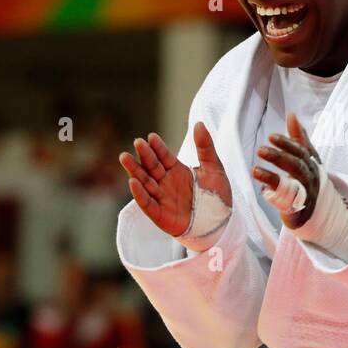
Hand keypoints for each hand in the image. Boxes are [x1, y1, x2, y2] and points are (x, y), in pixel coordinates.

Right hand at [120, 122, 231, 236]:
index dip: (157, 147)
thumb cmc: (217, 197)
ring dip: (135, 171)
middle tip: (137, 142)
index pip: (164, 156)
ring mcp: (162, 199)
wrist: (222, 224)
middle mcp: (166, 183)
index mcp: (177, 171)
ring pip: (145, 182)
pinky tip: (133, 182)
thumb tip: (198, 123)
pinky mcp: (161, 216)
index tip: (151, 137)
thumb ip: (206, 148)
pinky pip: (148, 204)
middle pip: (151, 167)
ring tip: (125, 157)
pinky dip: (140, 194)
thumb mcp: (215, 169)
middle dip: (144, 155)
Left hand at [253, 113, 321, 229]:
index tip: (271, 136)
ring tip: (254, 170)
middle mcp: (311, 178)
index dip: (288, 143)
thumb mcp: (306, 159)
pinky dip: (274, 196)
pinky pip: (286, 203)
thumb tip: (292, 115)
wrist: (316, 212)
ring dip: (272, 177)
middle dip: (279, 157)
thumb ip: (299, 139)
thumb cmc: (307, 180)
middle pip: (297, 166)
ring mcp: (306, 194)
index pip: (301, 151)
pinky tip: (261, 189)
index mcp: (312, 164)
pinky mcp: (298, 210)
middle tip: (260, 150)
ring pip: (291, 185)